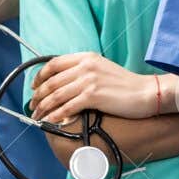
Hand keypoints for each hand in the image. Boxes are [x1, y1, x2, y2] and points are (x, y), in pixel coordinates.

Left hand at [29, 52, 158, 123]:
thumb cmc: (126, 84)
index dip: (40, 76)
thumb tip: (63, 84)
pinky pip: (67, 106)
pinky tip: (51, 121)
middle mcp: (86, 66)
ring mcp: (89, 80)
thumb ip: (84, 71)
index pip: (54, 64)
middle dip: (38, 96)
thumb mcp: (103, 68)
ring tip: (38, 116)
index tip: (34, 87)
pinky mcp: (93, 95)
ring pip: (56, 95)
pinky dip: (56, 115)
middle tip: (33, 107)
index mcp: (87, 57)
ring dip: (44, 107)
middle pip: (52, 81)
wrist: (145, 92)